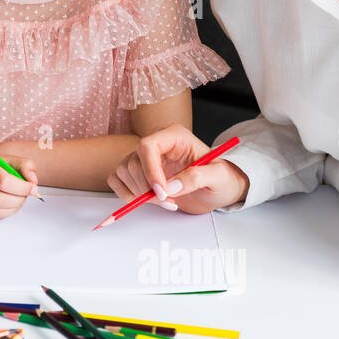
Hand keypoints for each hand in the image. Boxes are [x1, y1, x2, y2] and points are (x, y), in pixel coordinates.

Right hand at [0, 152, 37, 218]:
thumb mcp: (6, 158)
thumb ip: (24, 166)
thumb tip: (33, 181)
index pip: (4, 181)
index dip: (22, 187)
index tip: (32, 188)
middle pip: (0, 199)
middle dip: (19, 200)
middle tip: (25, 195)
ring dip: (12, 208)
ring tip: (17, 200)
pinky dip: (3, 212)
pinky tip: (7, 205)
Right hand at [107, 123, 248, 213]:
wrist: (218, 190)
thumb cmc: (221, 180)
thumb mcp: (219, 178)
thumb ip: (197, 177)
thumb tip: (171, 186)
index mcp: (174, 136)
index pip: (148, 145)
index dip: (150, 169)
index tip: (161, 193)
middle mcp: (156, 144)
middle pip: (134, 161)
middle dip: (147, 188)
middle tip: (169, 202)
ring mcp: (144, 158)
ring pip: (124, 171)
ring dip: (139, 193)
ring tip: (166, 202)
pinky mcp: (137, 173)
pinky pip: (117, 180)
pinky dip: (126, 195)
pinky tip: (146, 202)